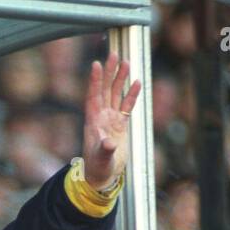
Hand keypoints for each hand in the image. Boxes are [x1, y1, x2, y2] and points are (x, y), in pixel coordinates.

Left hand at [82, 52, 141, 190]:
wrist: (103, 175)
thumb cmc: (98, 167)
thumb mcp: (101, 159)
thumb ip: (105, 150)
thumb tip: (109, 143)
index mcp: (93, 121)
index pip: (93, 96)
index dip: (95, 81)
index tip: (96, 64)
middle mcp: (101, 117)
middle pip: (105, 90)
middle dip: (109, 72)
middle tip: (114, 54)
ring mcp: (111, 119)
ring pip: (116, 94)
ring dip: (120, 79)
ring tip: (126, 62)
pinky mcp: (120, 124)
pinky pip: (127, 106)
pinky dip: (131, 94)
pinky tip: (137, 82)